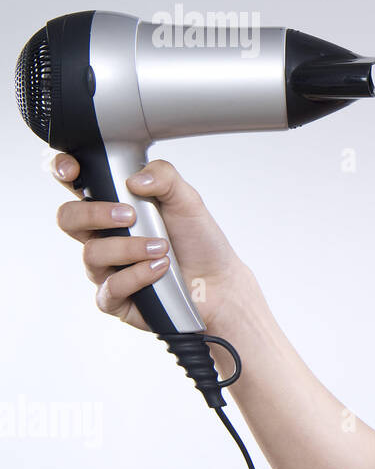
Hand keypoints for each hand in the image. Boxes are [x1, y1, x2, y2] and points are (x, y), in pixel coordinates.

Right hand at [51, 155, 254, 333]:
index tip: (73, 170)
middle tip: (130, 215)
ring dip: (130, 248)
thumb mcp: (188, 200)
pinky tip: (160, 268)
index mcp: (114, 205)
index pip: (74, 183)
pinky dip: (138, 275)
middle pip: (68, 218)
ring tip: (162, 247)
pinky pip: (110, 288)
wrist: (218, 281)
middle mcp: (102, 235)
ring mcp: (104, 267)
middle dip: (94, 213)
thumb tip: (135, 179)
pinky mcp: (113, 298)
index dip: (62, 170)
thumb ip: (164, 178)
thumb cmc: (197, 240)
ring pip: (91, 254)